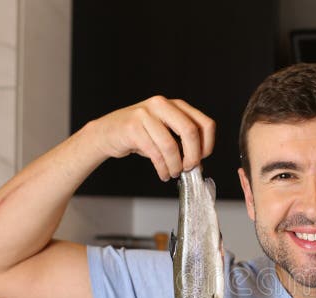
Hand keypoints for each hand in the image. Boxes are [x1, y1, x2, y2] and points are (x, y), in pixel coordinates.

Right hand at [89, 96, 215, 180]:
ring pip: (171, 145)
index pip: (205, 124)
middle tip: (188, 168)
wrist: (107, 133)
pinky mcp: (132, 127)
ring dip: (175, 166)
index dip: (207, 145)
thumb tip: (199, 165)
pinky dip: (162, 168)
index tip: (201, 159)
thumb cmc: (140, 135)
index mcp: (176, 105)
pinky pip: (155, 152)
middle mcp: (162, 104)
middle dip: (192, 156)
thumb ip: (183, 144)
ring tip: (172, 173)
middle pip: (190, 131)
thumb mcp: (166, 134)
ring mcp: (146, 114)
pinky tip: (163, 173)